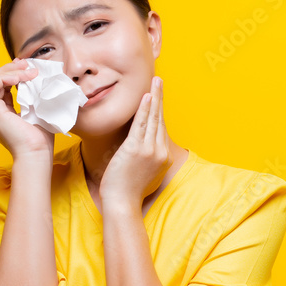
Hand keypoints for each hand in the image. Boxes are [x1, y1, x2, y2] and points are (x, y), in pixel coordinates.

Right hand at [0, 58, 54, 159]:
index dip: (13, 73)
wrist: (37, 154)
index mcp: (0, 113)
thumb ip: (32, 95)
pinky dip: (5, 77)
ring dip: (10, 71)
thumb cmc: (41, 138)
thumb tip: (34, 76)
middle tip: (27, 62)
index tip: (28, 66)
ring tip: (27, 69)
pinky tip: (21, 77)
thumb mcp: (36, 110)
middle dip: (10, 69)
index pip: (1, 87)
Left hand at [99, 76, 172, 208]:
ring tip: (155, 82)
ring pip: (153, 119)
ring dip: (154, 98)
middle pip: (160, 120)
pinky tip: (146, 96)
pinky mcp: (136, 149)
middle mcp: (160, 152)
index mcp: (163, 157)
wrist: (122, 203)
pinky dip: (144, 109)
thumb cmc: (129, 191)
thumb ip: (146, 159)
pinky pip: (141, 125)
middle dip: (160, 98)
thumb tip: (141, 149)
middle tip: (159, 81)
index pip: (161, 129)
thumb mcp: (145, 174)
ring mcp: (149, 150)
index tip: (157, 96)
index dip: (159, 110)